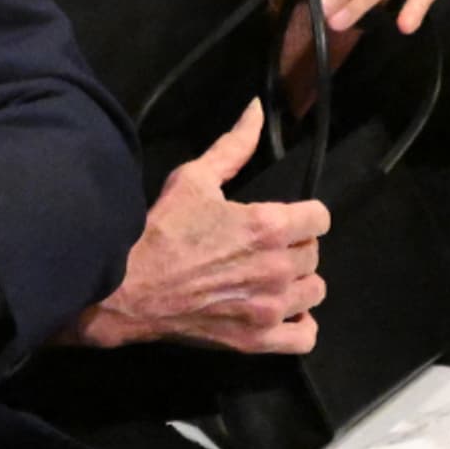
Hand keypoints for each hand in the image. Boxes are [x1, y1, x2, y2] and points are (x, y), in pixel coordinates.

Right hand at [61, 103, 329, 355]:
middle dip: (294, 248)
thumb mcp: (194, 178)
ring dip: (298, 284)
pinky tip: (282, 314)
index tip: (284, 220)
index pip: (321, 218)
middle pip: (314, 254)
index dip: (303, 215)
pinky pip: (305, 338)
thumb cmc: (162, 231)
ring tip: (270, 280)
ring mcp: (271, 307)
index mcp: (269, 225)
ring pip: (315, 292)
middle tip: (264, 249)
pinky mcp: (259, 340)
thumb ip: (233, 147)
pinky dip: (300, 326)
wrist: (129, 288)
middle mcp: (278, 267)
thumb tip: (255, 108)